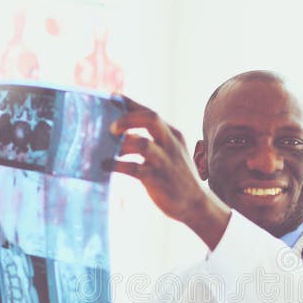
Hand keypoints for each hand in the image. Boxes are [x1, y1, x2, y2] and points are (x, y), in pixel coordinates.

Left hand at [107, 95, 230, 249]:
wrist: (196, 205)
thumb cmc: (177, 177)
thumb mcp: (172, 153)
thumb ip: (153, 141)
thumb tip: (123, 134)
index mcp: (173, 135)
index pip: (150, 112)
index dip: (130, 103)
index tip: (112, 98)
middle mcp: (170, 144)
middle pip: (150, 119)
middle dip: (128, 119)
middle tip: (111, 128)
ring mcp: (164, 162)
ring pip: (141, 143)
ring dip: (121, 145)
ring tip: (108, 150)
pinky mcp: (157, 180)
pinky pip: (133, 168)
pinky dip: (117, 165)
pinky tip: (107, 165)